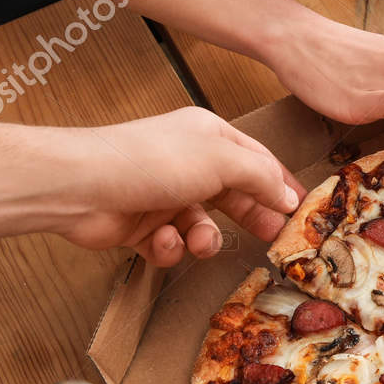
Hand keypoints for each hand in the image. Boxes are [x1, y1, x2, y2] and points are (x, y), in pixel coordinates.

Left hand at [50, 108, 303, 265]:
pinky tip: (161, 239)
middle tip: (274, 238)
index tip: (302, 209)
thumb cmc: (151, 161)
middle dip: (252, 217)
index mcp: (209, 136)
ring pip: (204, 226)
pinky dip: (170, 247)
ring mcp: (164, 195)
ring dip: (204, 239)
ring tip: (199, 242)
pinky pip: (172, 245)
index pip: (257, 160)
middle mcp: (189, 163)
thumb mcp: (222, 160)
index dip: (281, 184)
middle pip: (235, 195)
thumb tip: (287, 196)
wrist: (81, 186)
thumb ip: (261, 178)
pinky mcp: (142, 226)